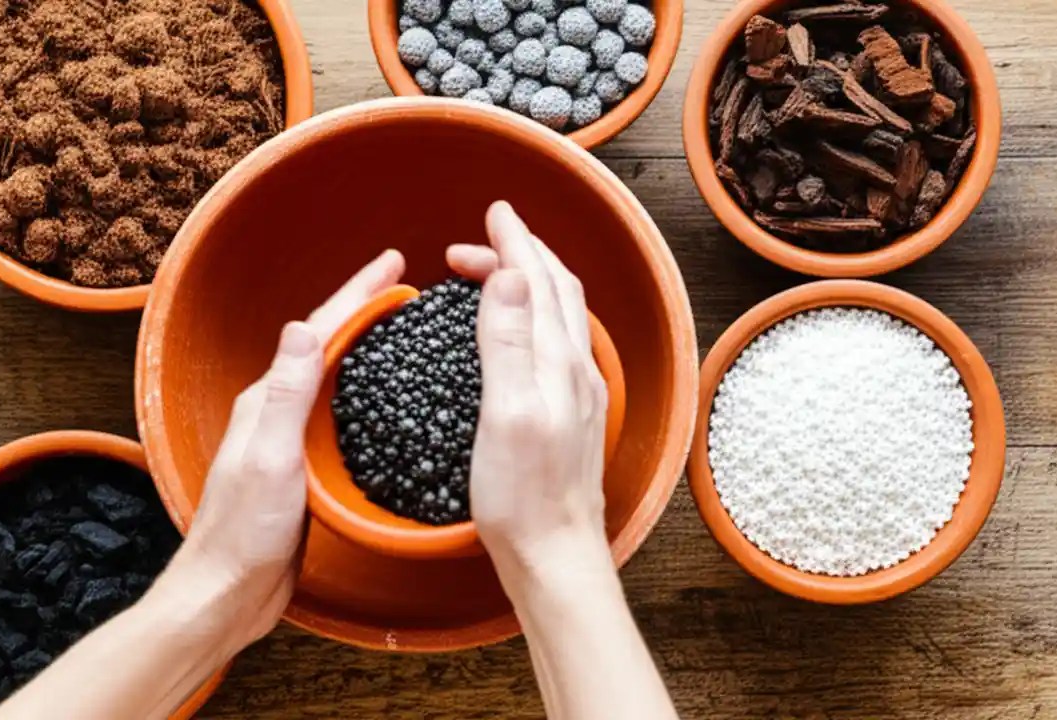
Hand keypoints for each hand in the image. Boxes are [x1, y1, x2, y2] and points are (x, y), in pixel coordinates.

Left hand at [163, 249, 405, 646]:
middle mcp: (273, 411)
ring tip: (395, 324)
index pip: (317, 332)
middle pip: (325, 343)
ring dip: (362, 342)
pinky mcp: (301, 466)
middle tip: (400, 282)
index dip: (355, 294)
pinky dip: (359, 388)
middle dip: (361, 307)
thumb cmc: (242, 533)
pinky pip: (335, 412)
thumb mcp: (269, 458)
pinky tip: (377, 395)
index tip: (390, 265)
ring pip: (332, 376)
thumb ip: (285, 394)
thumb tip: (300, 327)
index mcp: (265, 400)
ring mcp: (286, 438)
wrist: (226, 593)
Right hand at [448, 202, 612, 593]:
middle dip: (521, 254)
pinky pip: (559, 343)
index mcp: (558, 362)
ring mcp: (578, 394)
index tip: (493, 213)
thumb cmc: (525, 496)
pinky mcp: (571, 416)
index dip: (515, 241)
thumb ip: (508, 340)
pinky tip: (522, 332)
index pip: (540, 280)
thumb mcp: (506, 412)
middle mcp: (576, 371)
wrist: (557, 555)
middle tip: (479, 240)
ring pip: (561, 316)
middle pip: (556, 291)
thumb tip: (510, 274)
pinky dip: (537, 316)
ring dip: (531, 282)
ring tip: (498, 272)